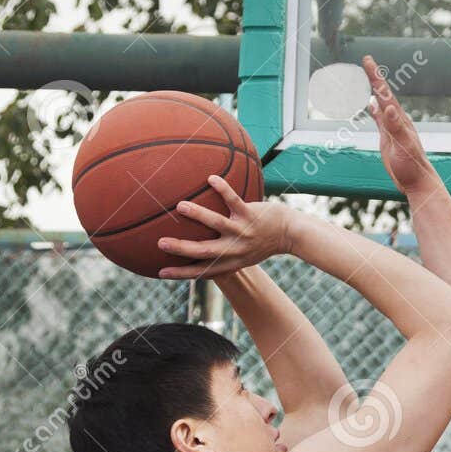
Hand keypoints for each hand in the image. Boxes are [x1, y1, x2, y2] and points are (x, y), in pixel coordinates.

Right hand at [157, 175, 291, 277]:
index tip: (161, 272)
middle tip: (160, 242)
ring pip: (217, 224)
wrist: (290, 234)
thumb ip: (223, 255)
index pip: (203, 271)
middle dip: (182, 249)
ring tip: (180, 206)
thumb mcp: (243, 256)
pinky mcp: (251, 214)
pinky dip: (223, 189)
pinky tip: (211, 178)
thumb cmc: (262, 243)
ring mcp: (243, 231)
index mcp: (231, 262)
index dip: (182, 273)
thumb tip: (197, 253)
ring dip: (199, 215)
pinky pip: (234, 200)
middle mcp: (235, 249)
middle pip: (205, 252)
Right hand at [364, 55, 435, 196]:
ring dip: (374, 90)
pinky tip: (370, 105)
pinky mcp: (388, 138)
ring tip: (368, 77)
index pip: (385, 93)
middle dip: (374, 76)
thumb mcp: (403, 146)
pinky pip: (379, 119)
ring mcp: (392, 129)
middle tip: (366, 59)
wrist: (417, 182)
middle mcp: (396, 120)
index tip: (367, 60)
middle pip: (383, 93)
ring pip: (380, 104)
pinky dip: (373, 110)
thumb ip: (396, 127)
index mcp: (398, 119)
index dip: (375, 76)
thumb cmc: (412, 166)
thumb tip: (388, 107)